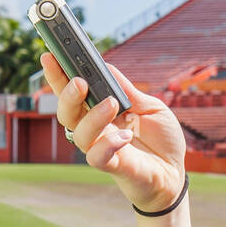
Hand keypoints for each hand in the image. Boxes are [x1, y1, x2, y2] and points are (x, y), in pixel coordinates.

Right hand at [40, 54, 186, 212]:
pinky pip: (97, 156)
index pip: (73, 92)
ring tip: (112, 103)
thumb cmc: (160, 138)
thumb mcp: (150, 106)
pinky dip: (108, 143)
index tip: (50, 56)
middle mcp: (95, 129)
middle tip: (79, 81)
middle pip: (66, 112)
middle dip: (66, 94)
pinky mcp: (113, 166)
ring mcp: (101, 147)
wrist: (175, 171)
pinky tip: (125, 135)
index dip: (58, 75)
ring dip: (92, 116)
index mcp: (100, 110)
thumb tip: (105, 66)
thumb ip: (127, 90)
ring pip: (78, 134)